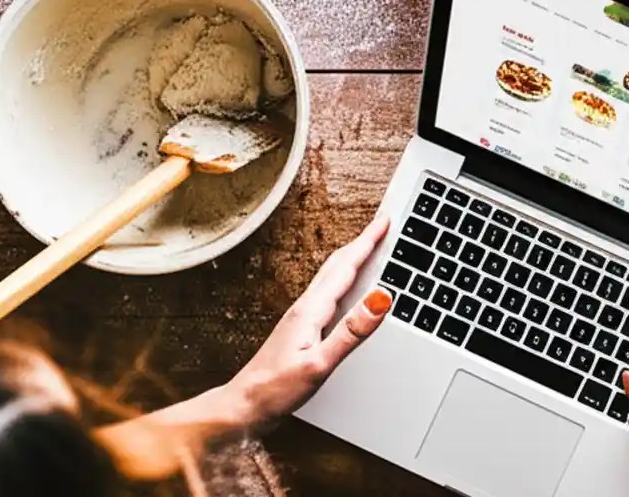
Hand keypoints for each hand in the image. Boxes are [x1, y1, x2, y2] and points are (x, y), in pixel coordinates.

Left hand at [95, 216, 393, 479]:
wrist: (243, 406)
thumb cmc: (275, 390)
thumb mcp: (320, 364)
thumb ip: (352, 332)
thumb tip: (380, 299)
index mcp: (311, 310)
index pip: (345, 267)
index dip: (367, 242)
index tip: (384, 222)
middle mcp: (305, 307)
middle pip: (337, 265)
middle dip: (362, 242)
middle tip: (383, 225)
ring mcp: (302, 317)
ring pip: (332, 276)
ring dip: (353, 258)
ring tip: (371, 248)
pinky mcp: (302, 328)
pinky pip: (329, 292)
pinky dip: (345, 279)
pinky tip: (350, 289)